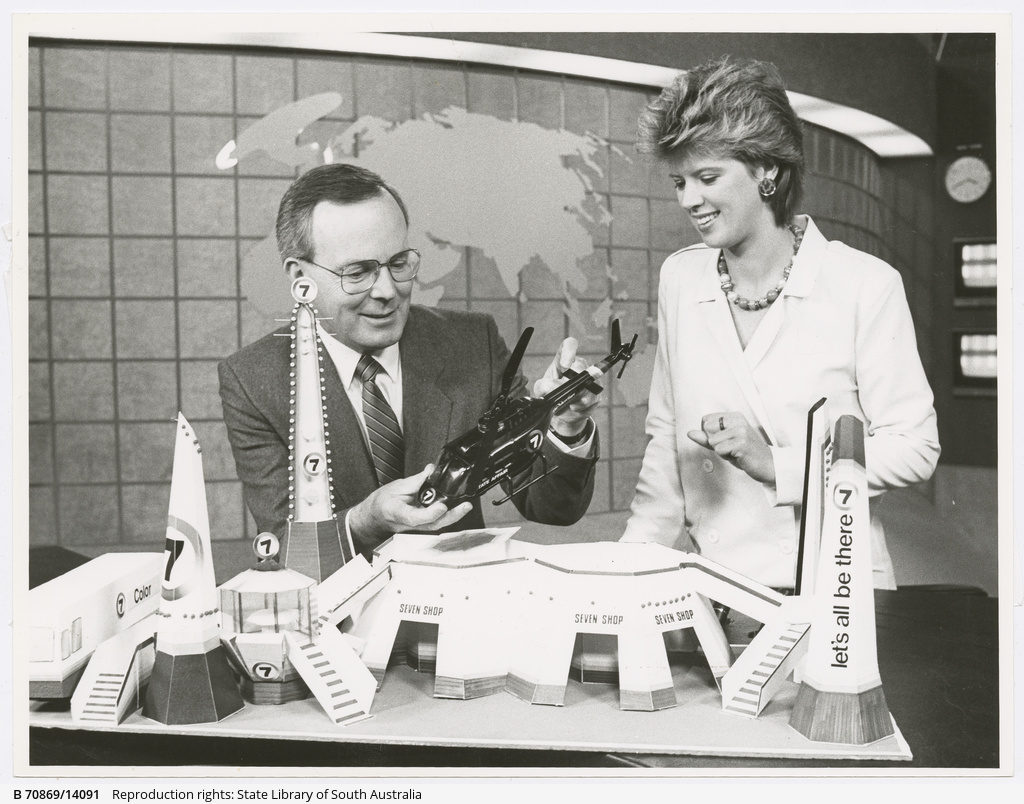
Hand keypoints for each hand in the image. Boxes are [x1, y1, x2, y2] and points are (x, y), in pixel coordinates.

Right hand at [348, 464, 472, 540]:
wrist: (375, 516)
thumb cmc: (382, 503)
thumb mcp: (397, 487)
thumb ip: (416, 480)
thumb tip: (431, 471)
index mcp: (399, 514)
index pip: (416, 517)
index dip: (430, 513)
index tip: (441, 506)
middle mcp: (410, 524)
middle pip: (433, 524)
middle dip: (451, 516)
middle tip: (465, 506)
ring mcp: (417, 527)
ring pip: (437, 524)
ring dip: (453, 516)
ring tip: (465, 506)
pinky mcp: (423, 526)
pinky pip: (437, 521)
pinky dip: (448, 514)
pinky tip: (458, 507)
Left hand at [533, 337, 599, 438]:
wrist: (562, 412)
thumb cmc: (551, 394)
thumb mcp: (542, 389)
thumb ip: (543, 386)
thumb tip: (551, 387)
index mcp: (564, 359)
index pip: (569, 345)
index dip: (568, 352)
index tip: (563, 367)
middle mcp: (579, 366)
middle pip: (580, 366)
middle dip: (571, 381)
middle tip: (562, 392)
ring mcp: (591, 379)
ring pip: (588, 384)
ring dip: (576, 396)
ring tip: (568, 404)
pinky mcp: (597, 393)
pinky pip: (592, 398)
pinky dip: (581, 405)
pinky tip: (574, 408)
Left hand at [687, 413, 775, 484]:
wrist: (767, 464)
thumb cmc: (744, 454)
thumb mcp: (723, 443)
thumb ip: (706, 438)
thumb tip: (689, 433)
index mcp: (734, 416)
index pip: (705, 420)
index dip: (709, 434)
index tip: (725, 440)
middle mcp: (738, 420)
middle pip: (707, 429)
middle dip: (715, 443)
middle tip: (731, 448)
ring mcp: (740, 430)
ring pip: (712, 441)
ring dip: (722, 452)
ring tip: (736, 452)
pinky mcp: (741, 442)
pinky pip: (719, 450)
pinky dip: (726, 457)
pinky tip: (739, 456)